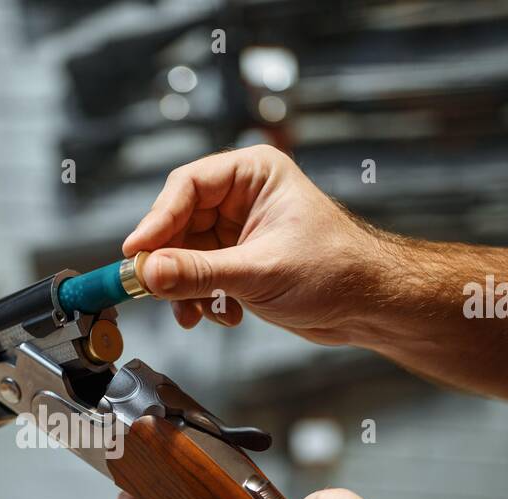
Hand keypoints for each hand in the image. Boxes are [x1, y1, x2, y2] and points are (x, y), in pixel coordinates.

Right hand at [122, 144, 384, 343]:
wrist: (371, 305)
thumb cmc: (338, 270)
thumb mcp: (260, 272)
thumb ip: (199, 273)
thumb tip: (150, 272)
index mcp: (254, 174)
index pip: (187, 187)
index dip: (157, 220)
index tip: (136, 252)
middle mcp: (243, 196)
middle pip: (179, 222)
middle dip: (170, 262)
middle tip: (154, 289)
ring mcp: (240, 230)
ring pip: (186, 254)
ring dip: (185, 288)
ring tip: (195, 313)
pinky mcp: (240, 260)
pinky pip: (200, 275)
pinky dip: (201, 299)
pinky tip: (220, 315)